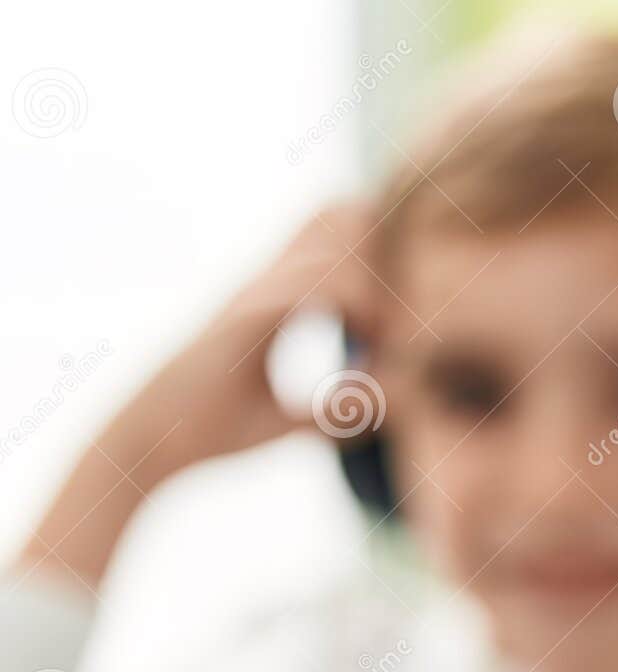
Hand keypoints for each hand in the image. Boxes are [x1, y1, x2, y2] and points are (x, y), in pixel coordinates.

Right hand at [121, 201, 381, 482]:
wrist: (151, 443)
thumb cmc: (210, 430)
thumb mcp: (284, 422)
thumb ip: (330, 413)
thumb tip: (376, 417)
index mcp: (272, 302)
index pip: (330, 244)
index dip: (377, 259)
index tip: (405, 312)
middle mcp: (263, 288)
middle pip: (333, 227)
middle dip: (384, 258)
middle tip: (409, 311)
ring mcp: (251, 297)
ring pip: (328, 253)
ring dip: (374, 285)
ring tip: (393, 329)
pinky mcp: (242, 318)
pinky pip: (306, 286)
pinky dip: (350, 302)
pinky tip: (370, 336)